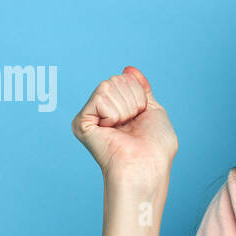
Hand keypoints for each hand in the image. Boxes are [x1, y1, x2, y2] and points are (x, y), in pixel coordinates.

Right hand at [71, 66, 177, 182]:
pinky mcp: (81, 122)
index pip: (127, 78)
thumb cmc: (155, 148)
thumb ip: (141, 89)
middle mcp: (101, 111)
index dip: (141, 97)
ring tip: (124, 129)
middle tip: (132, 125)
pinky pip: (101, 96)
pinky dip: (114, 113)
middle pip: (117, 79)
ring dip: (126, 108)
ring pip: (109, 85)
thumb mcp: (154, 110)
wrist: (146, 167)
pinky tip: (112, 130)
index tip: (141, 118)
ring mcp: (90, 116)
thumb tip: (128, 69)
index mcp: (118, 109)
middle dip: (133, 100)